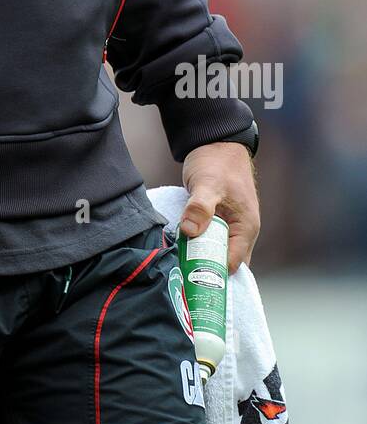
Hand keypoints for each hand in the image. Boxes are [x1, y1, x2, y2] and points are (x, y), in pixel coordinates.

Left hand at [180, 141, 259, 273]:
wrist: (215, 142)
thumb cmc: (217, 162)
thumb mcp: (207, 184)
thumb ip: (200, 207)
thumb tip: (190, 232)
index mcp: (246, 228)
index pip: (232, 264)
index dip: (213, 274)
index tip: (191, 281)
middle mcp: (241, 232)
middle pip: (224, 263)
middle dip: (205, 271)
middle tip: (181, 278)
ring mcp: (229, 227)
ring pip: (215, 253)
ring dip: (199, 258)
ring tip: (178, 267)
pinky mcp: (217, 221)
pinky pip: (208, 241)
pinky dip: (196, 246)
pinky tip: (180, 249)